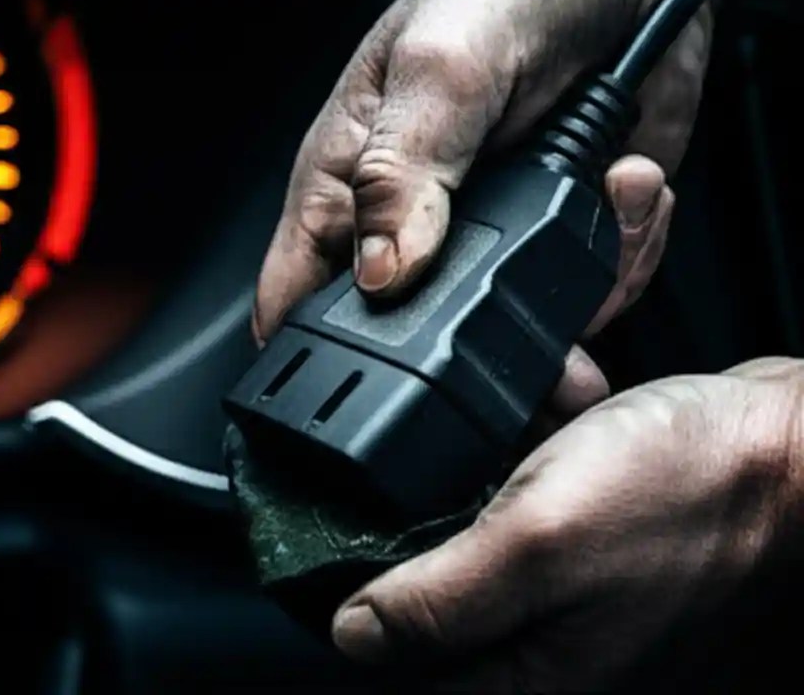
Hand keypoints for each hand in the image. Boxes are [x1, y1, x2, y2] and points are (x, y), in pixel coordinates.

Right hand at [254, 0, 713, 412]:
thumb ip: (399, 175)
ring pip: (514, 334)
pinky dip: (625, 254)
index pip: (295, 303)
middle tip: (541, 324)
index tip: (386, 384)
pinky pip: (592, 293)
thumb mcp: (439, 70)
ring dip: (579, 292)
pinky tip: (621, 187)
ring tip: (598, 206)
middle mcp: (414, 224)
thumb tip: (380, 273)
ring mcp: (491, 236)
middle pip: (416, 345)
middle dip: (483, 350)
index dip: (319, 363)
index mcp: (346, 187)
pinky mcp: (561, 234)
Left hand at [331, 357, 803, 691]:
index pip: (405, 668)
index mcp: (532, 675)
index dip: (358, 606)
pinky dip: (521, 461)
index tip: (336, 541)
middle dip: (425, 522)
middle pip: (435, 601)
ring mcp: (573, 595)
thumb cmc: (692, 494)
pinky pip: (524, 508)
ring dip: (473, 481)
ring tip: (511, 439)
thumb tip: (353, 637)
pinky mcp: (592, 544)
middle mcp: (550, 648)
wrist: (793, 444)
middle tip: (451, 471)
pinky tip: (541, 424)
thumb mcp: (538, 541)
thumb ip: (439, 600)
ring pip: (475, 543)